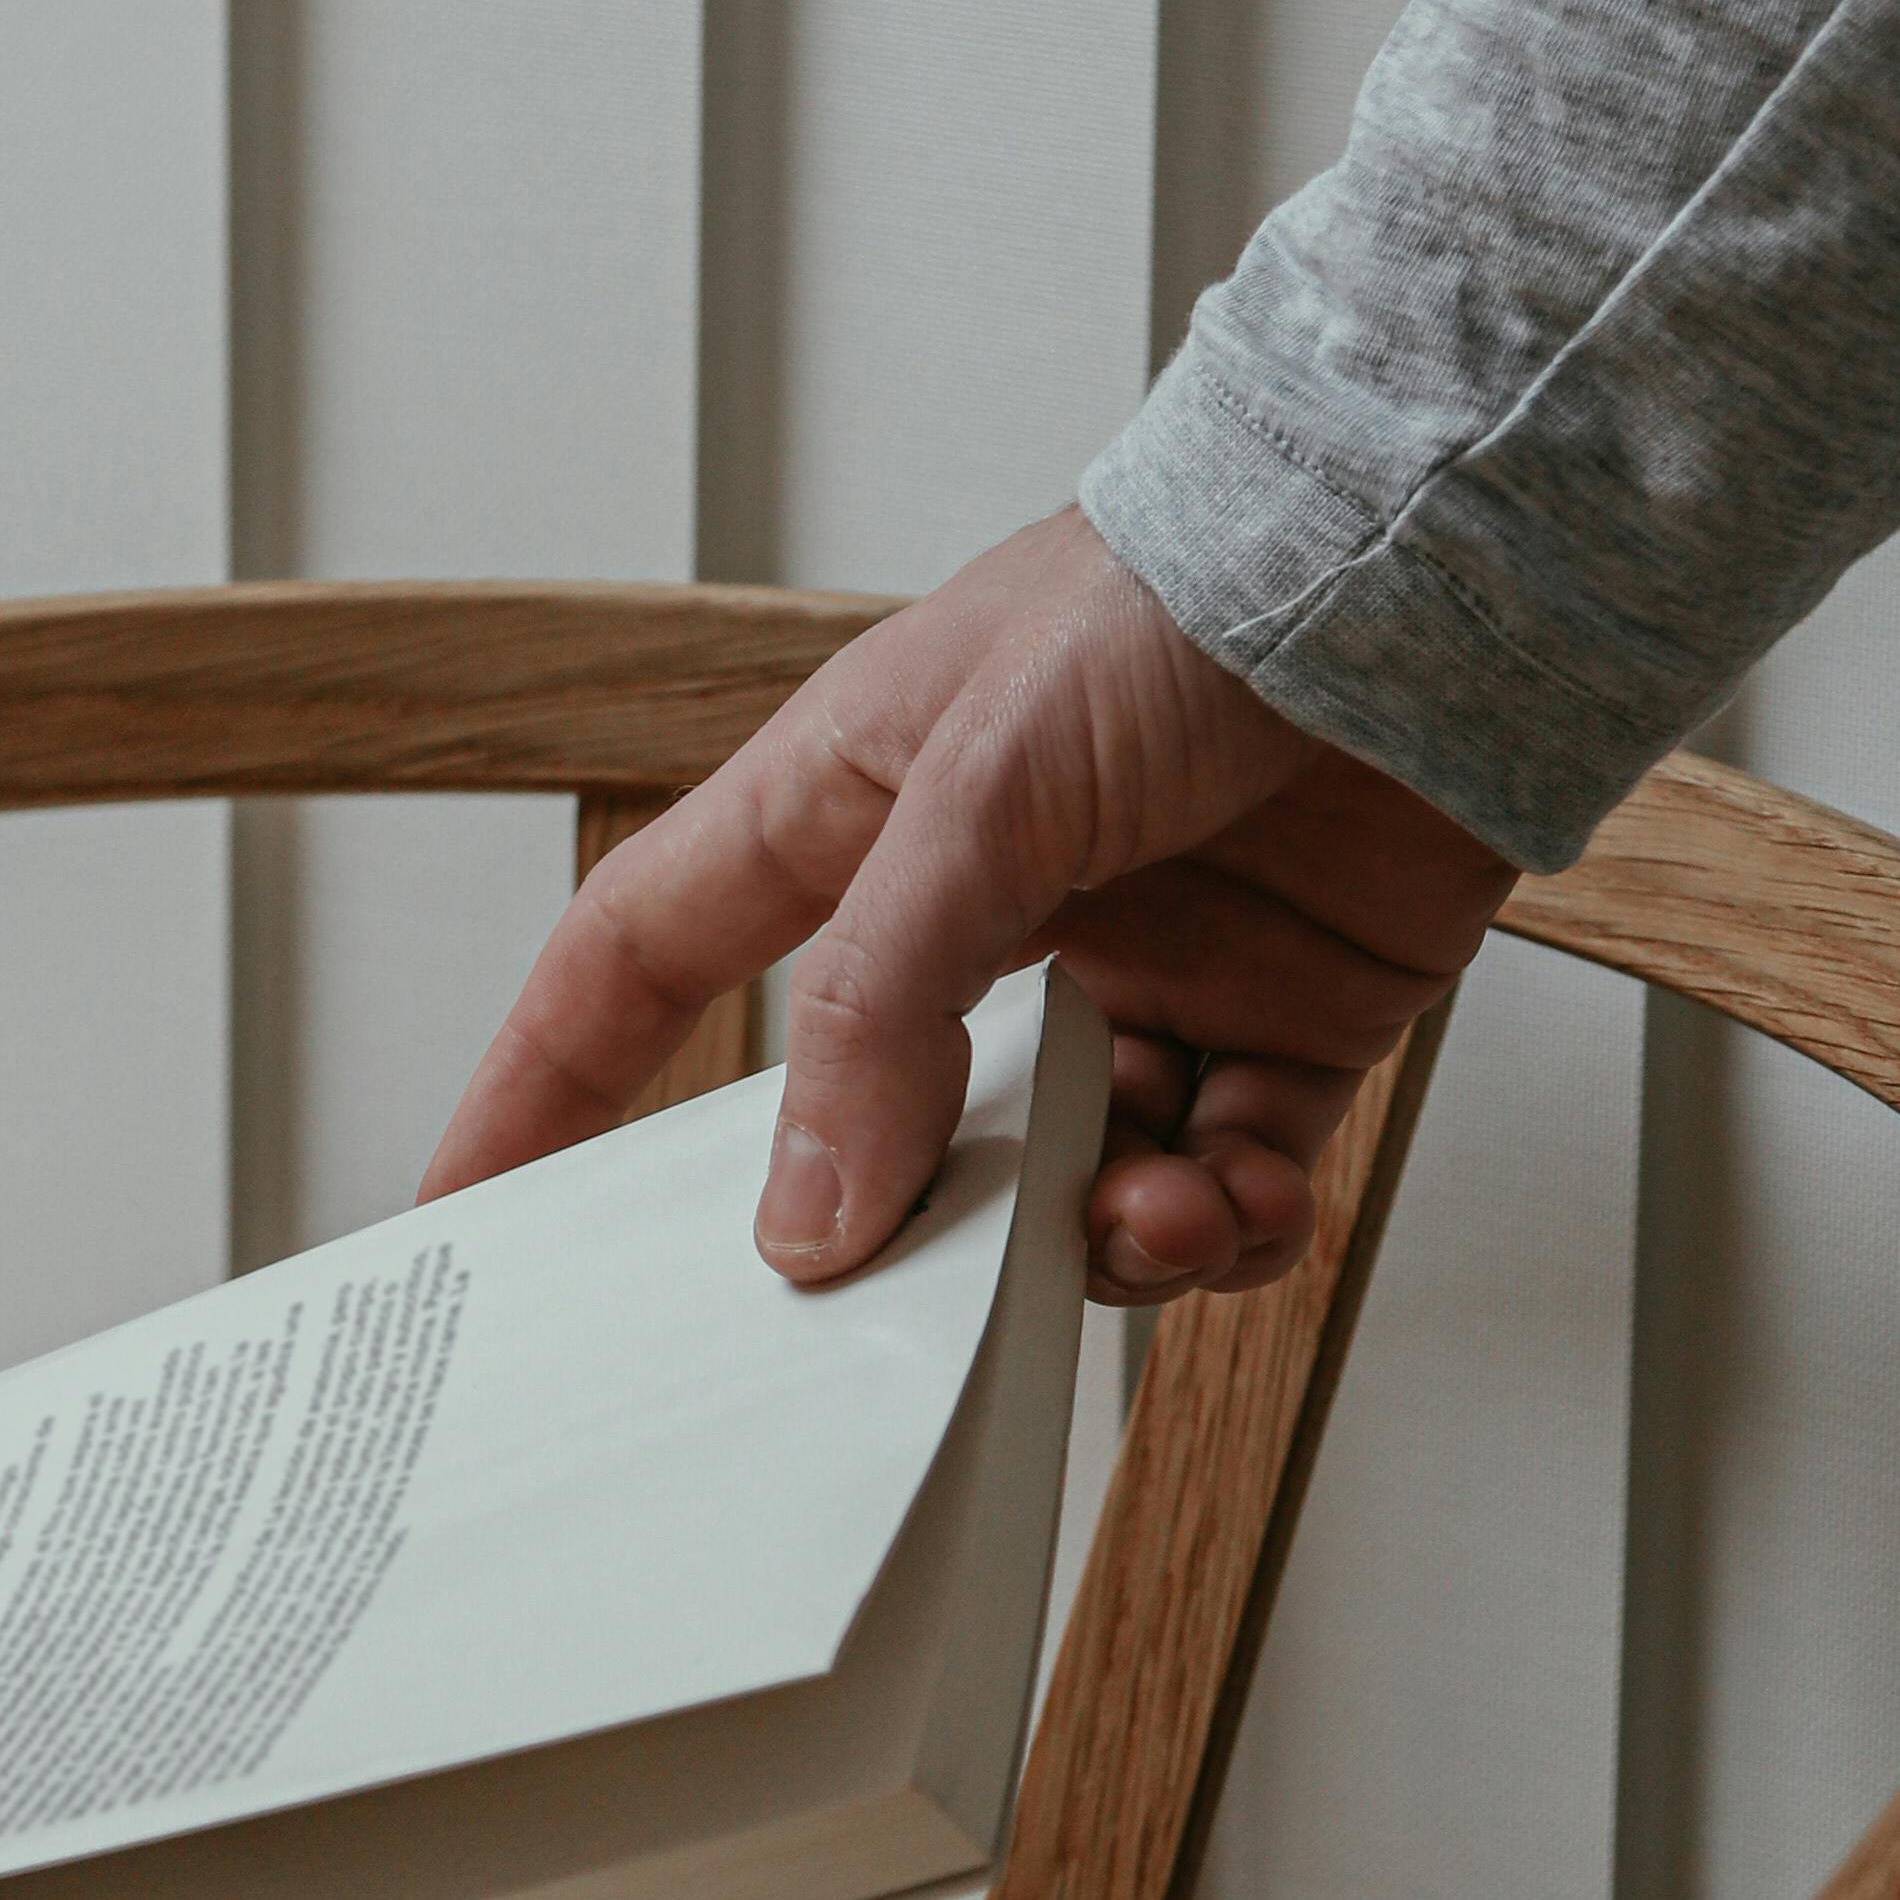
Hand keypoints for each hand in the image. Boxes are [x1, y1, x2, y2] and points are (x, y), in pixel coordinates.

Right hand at [421, 511, 1511, 1301]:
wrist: (1432, 572)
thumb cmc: (1181, 606)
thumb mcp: (976, 799)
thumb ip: (877, 1015)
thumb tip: (806, 1223)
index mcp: (848, 817)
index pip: (641, 963)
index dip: (546, 1086)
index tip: (467, 1214)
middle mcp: (977, 913)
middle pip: (868, 1127)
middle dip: (888, 1238)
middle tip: (894, 1326)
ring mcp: (1131, 975)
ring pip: (1065, 1186)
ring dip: (1103, 1240)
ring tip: (1157, 1216)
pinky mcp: (1277, 1021)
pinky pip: (1222, 1181)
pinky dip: (1232, 1222)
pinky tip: (1249, 1201)